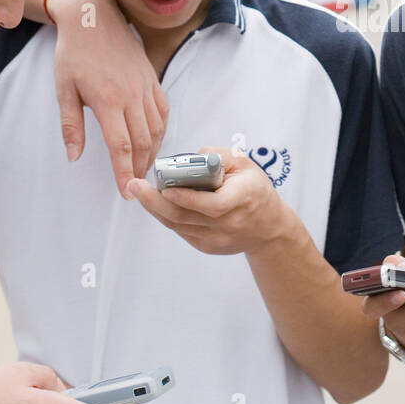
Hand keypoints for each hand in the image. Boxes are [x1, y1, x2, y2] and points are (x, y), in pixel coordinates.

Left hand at [50, 0, 168, 196]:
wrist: (94, 17)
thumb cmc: (74, 53)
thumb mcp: (64, 89)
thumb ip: (71, 126)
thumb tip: (74, 157)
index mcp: (107, 100)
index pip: (121, 146)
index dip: (124, 172)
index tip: (126, 192)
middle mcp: (131, 95)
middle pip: (143, 142)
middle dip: (141, 169)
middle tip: (136, 187)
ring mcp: (145, 87)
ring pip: (157, 129)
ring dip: (153, 153)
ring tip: (144, 169)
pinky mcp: (153, 80)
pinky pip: (163, 112)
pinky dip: (161, 131)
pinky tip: (154, 142)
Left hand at [125, 147, 296, 255]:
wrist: (269, 228)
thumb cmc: (255, 190)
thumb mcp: (247, 165)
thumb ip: (220, 156)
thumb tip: (190, 157)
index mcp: (243, 199)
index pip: (213, 205)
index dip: (188, 198)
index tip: (166, 187)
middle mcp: (230, 223)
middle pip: (186, 217)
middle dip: (155, 202)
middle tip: (135, 186)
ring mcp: (217, 240)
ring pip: (178, 225)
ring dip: (156, 207)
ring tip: (140, 191)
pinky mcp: (207, 247)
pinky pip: (181, 230)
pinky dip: (166, 215)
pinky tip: (156, 202)